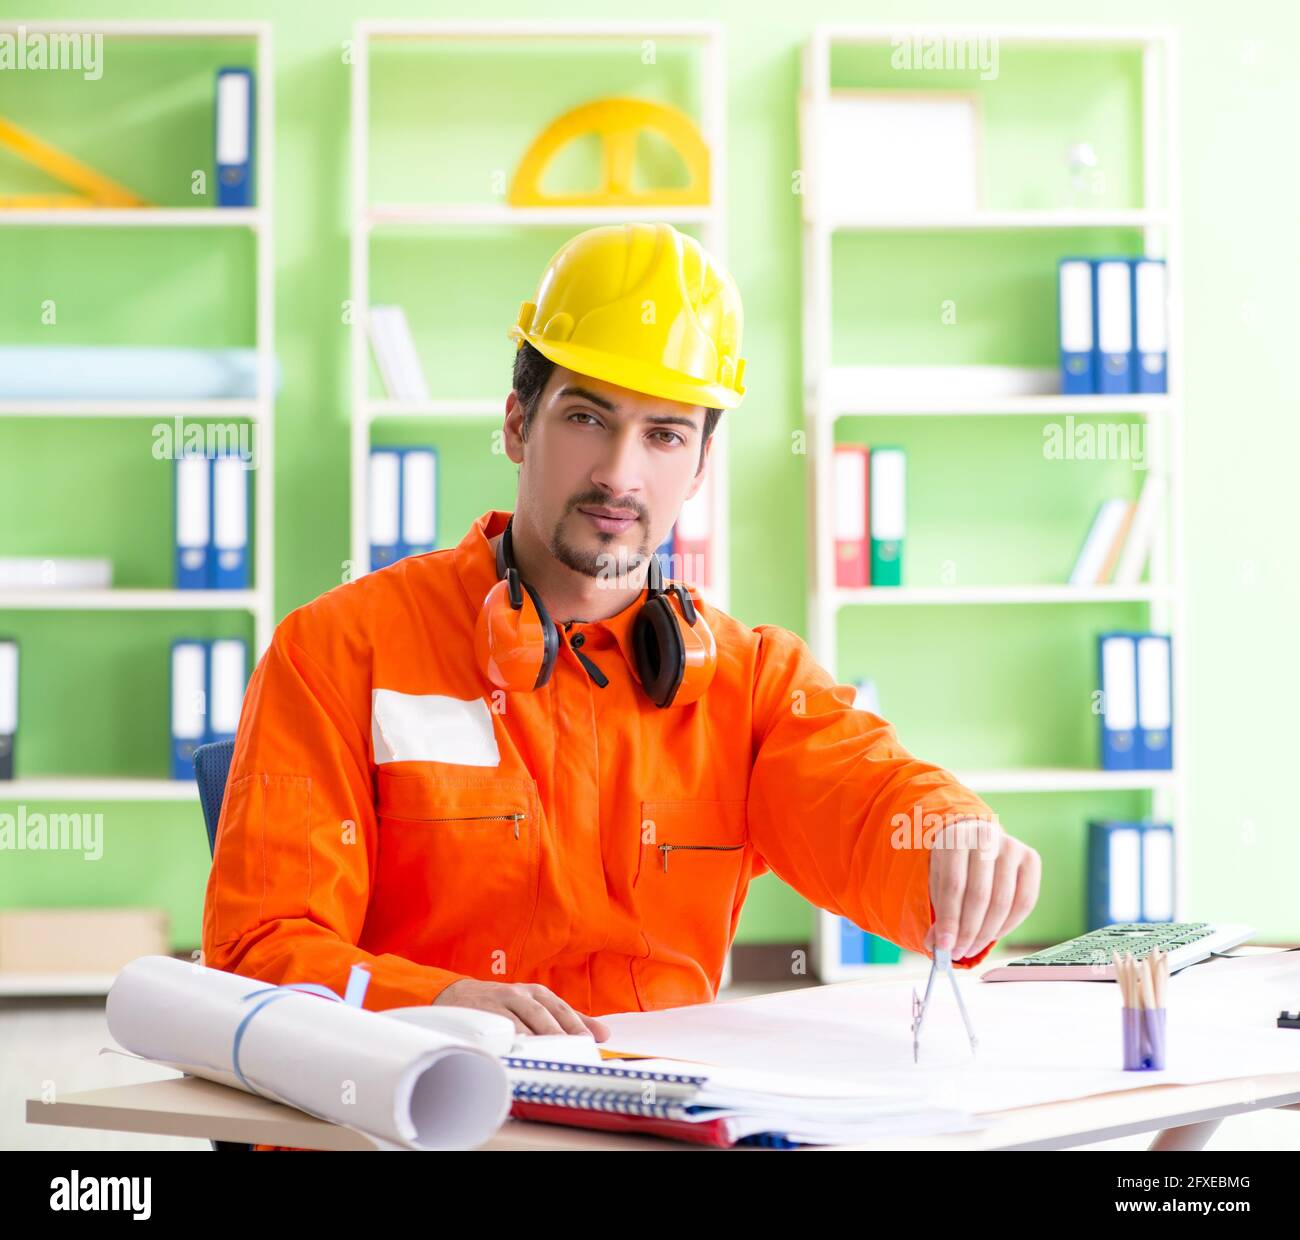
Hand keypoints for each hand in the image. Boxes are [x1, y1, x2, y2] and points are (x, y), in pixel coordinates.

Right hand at [435, 978, 610, 1040]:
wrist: (458, 996)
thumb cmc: (504, 1004)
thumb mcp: (536, 1005)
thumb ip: (568, 1018)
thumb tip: (603, 1033)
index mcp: (537, 993)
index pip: (560, 1008)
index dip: (576, 1023)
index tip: (589, 1041)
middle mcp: (519, 995)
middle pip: (542, 1013)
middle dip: (557, 1032)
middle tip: (571, 1051)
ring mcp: (498, 1004)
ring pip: (519, 1020)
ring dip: (534, 1038)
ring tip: (547, 1055)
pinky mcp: (480, 1016)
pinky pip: (495, 1030)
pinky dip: (507, 1040)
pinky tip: (517, 1053)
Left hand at [925, 817, 1039, 960]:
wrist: (977, 839)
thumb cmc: (955, 864)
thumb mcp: (938, 879)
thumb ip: (938, 911)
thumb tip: (936, 946)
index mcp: (955, 838)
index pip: (953, 885)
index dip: (949, 919)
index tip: (945, 946)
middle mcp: (985, 837)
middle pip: (979, 895)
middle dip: (968, 931)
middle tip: (959, 952)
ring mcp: (1011, 846)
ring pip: (1003, 901)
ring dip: (987, 933)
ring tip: (972, 947)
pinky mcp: (1031, 858)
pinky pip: (1025, 901)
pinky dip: (1009, 925)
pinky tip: (994, 934)